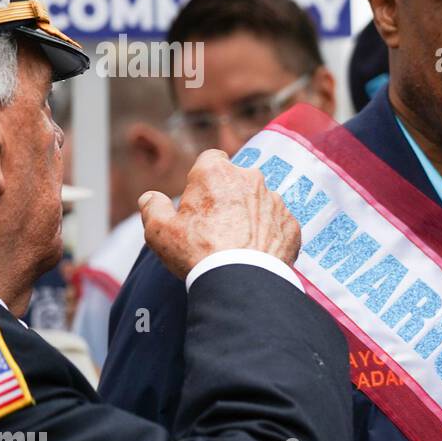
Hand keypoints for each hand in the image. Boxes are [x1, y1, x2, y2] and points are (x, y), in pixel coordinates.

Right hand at [139, 149, 300, 278]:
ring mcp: (275, 201)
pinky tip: (258, 253)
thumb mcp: (159, 231)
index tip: (199, 197)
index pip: (211, 159)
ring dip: (251, 214)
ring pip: (260, 201)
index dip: (203, 177)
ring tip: (238, 243)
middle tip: (216, 224)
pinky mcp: (291, 224)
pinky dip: (270, 234)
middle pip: (237, 180)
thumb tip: (150, 198)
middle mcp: (250, 179)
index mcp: (216, 173)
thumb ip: (153, 208)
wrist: (242, 281)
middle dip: (228, 195)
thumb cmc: (197, 252)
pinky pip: (278, 224)